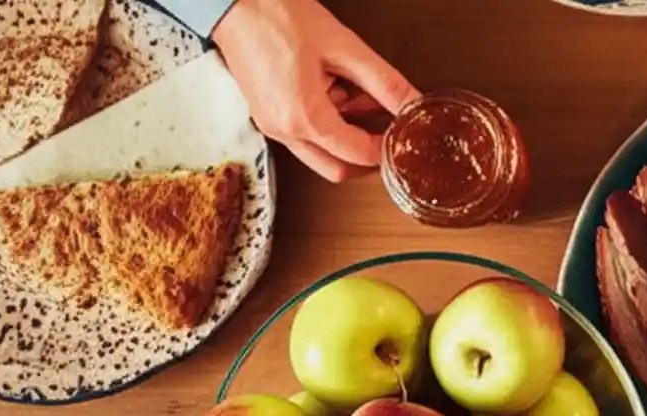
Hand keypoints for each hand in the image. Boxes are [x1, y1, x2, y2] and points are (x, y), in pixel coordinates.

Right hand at [212, 0, 420, 181]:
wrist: (233, 1)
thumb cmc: (278, 16)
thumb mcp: (344, 48)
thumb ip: (384, 82)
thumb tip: (413, 104)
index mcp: (304, 118)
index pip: (359, 155)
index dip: (387, 148)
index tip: (404, 135)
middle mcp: (284, 131)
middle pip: (337, 169)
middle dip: (367, 157)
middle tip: (390, 135)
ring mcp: (272, 126)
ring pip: (321, 153)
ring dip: (347, 135)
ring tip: (366, 98)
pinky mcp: (268, 115)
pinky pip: (304, 133)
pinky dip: (328, 122)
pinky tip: (342, 91)